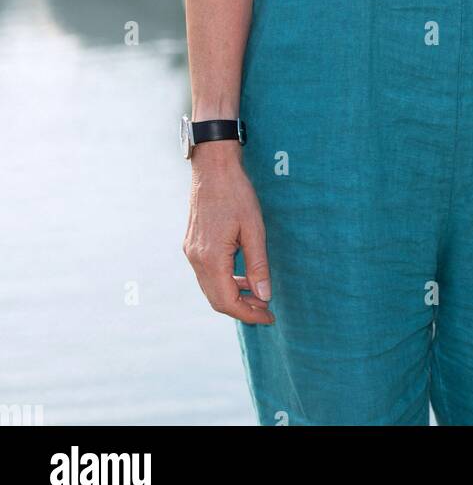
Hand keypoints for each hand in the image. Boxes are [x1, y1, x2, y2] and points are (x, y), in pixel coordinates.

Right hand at [183, 150, 274, 324]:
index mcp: (210, 258)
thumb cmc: (236, 193)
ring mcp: (191, 252)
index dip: (249, 314)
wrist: (212, 167)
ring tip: (257, 295)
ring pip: (210, 288)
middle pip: (216, 299)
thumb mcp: (254, 228)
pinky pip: (207, 274)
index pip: (227, 301)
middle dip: (242, 309)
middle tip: (266, 310)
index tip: (269, 317)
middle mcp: (196, 259)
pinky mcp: (191, 244)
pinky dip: (224, 281)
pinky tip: (242, 277)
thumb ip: (258, 265)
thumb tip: (264, 296)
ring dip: (233, 296)